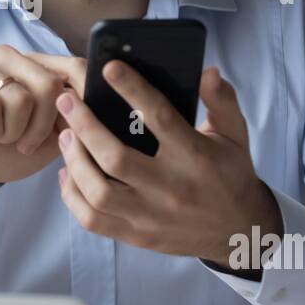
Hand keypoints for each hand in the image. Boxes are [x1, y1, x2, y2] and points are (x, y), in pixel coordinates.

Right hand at [0, 44, 76, 195]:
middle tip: (21, 142)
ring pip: (19, 98)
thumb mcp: (52, 138)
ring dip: (10, 132)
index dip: (83, 95)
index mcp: (35, 66)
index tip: (80, 125)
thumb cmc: (7, 152)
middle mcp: (8, 58)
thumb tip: (95, 103)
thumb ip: (74, 117)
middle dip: (40, 127)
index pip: (74, 66)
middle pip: (49, 85)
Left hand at [30, 55, 279, 261]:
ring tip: (65, 135)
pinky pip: (94, 220)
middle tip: (67, 101)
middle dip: (84, 125)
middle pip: (115, 157)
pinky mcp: (138, 236)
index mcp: (195, 157)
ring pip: (98, 192)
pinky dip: (73, 196)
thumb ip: (221, 101)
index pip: (159, 117)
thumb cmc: (231, 174)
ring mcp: (152, 216)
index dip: (133, 89)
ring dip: (74, 160)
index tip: (109, 68)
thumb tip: (207, 72)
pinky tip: (68, 173)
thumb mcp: (235, 135)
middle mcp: (171, 188)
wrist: (239, 231)